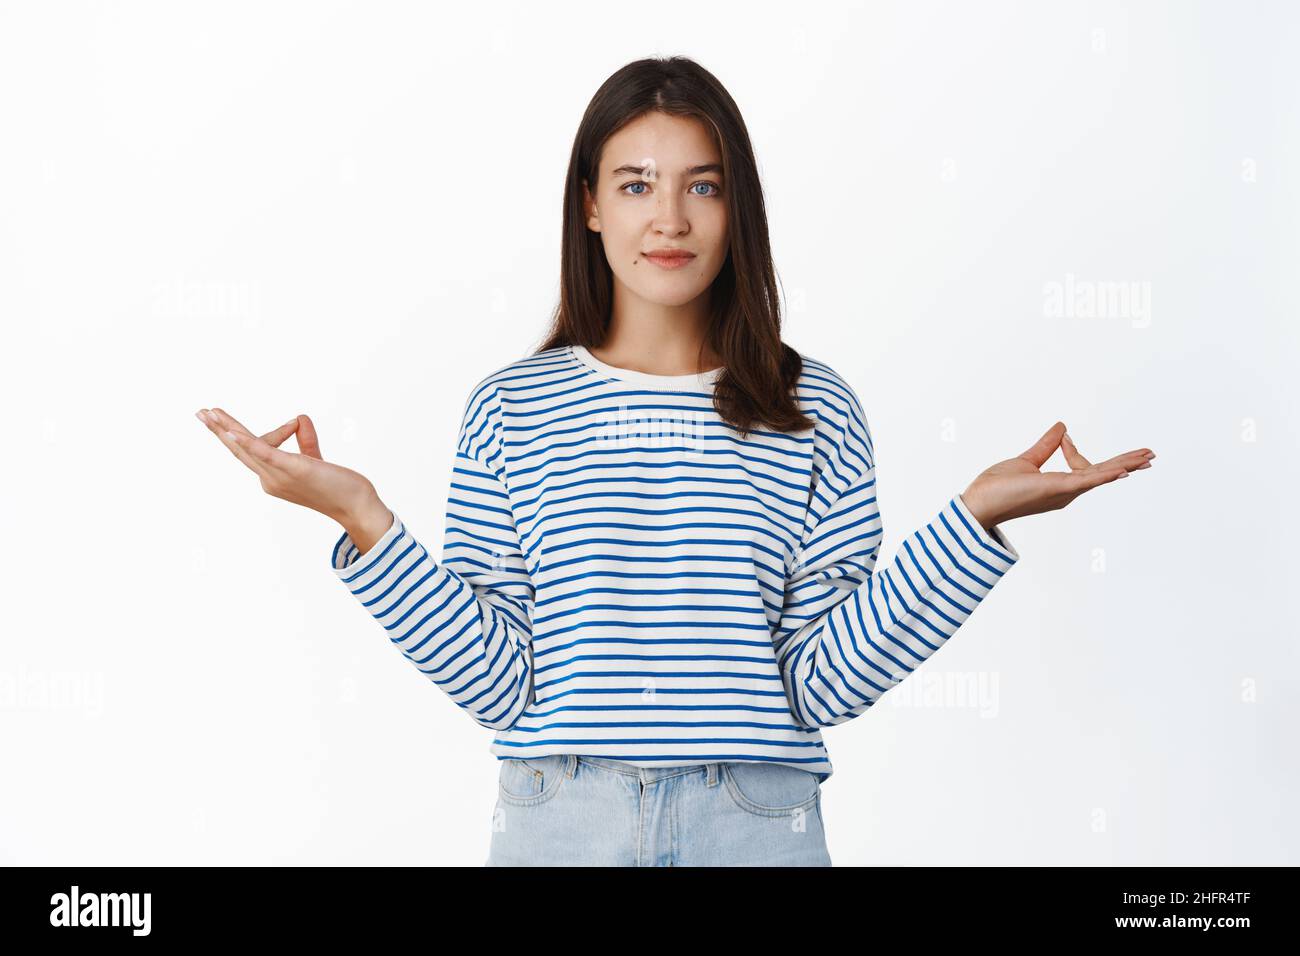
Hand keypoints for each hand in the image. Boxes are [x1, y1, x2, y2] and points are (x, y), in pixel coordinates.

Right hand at [195, 406, 387, 527]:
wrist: (357, 507)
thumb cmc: (338, 487)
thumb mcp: (315, 459)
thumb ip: (306, 440)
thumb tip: (300, 418)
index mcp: (273, 478)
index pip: (258, 450)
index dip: (276, 432)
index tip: (296, 423)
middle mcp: (270, 480)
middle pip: (239, 450)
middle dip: (219, 430)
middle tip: (201, 412)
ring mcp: (279, 476)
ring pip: (246, 450)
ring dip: (225, 430)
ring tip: (209, 413)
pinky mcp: (293, 470)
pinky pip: (265, 454)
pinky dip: (247, 442)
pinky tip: (231, 432)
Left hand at [960, 421, 1154, 530]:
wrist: (979, 503)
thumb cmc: (997, 487)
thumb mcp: (1027, 460)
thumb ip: (1046, 446)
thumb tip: (1062, 428)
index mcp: (1060, 485)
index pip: (1082, 465)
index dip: (1075, 448)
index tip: (1064, 434)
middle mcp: (1066, 492)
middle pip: (1103, 473)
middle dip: (1127, 463)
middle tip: (1150, 455)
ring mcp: (1064, 492)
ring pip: (1100, 475)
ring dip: (1125, 465)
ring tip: (1147, 458)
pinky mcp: (1057, 489)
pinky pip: (1087, 480)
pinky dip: (1105, 475)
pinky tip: (1124, 470)